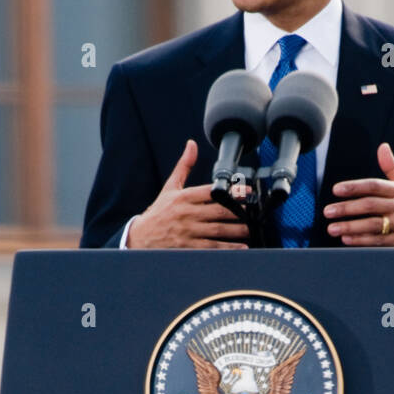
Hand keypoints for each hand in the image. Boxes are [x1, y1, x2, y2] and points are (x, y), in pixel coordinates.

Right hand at [127, 140, 248, 248]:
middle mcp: (186, 213)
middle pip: (218, 211)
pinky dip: (227, 248)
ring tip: (250, 229)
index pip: (211, 192)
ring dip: (236, 230)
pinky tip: (241, 248)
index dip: (231, 192)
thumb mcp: (170, 188)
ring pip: (217, 230)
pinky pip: (211, 248)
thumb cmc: (158, 212)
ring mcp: (187, 231)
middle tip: (253, 212)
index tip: (247, 192)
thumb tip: (192, 145)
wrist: (140, 237)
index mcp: (184, 197)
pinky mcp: (187, 247)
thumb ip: (184, 166)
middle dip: (239, 212)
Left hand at [324, 143, 393, 247]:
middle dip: (347, 208)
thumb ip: (392, 168)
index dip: (355, 187)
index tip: (336, 190)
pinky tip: (347, 239)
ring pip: (373, 225)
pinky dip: (361, 240)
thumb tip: (382, 147)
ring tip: (332, 228)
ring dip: (350, 226)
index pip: (375, 186)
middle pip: (371, 205)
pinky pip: (379, 241)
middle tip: (328, 211)